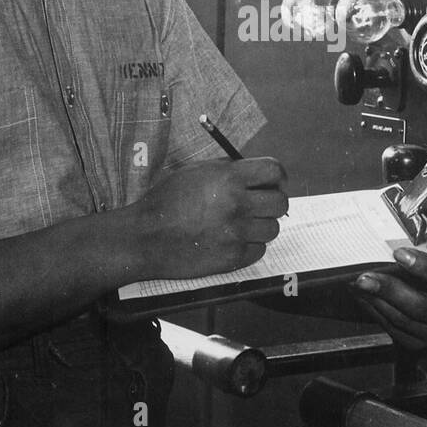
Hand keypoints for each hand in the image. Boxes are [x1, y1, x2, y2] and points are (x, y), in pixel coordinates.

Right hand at [129, 157, 287, 278]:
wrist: (146, 237)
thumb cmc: (167, 201)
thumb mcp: (195, 172)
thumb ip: (228, 169)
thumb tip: (256, 173)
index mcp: (229, 178)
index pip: (274, 171)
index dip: (278, 176)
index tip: (274, 182)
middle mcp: (237, 204)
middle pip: (280, 202)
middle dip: (272, 202)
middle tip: (260, 205)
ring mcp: (237, 233)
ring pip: (273, 228)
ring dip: (261, 226)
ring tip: (242, 225)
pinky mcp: (233, 257)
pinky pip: (259, 250)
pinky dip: (250, 246)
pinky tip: (233, 240)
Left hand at [349, 217, 426, 349]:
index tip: (399, 253)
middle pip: (423, 305)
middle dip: (391, 288)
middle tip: (366, 274)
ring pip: (405, 318)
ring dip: (378, 300)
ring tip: (359, 282)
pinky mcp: (422, 343)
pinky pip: (395, 328)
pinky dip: (377, 311)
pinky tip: (364, 296)